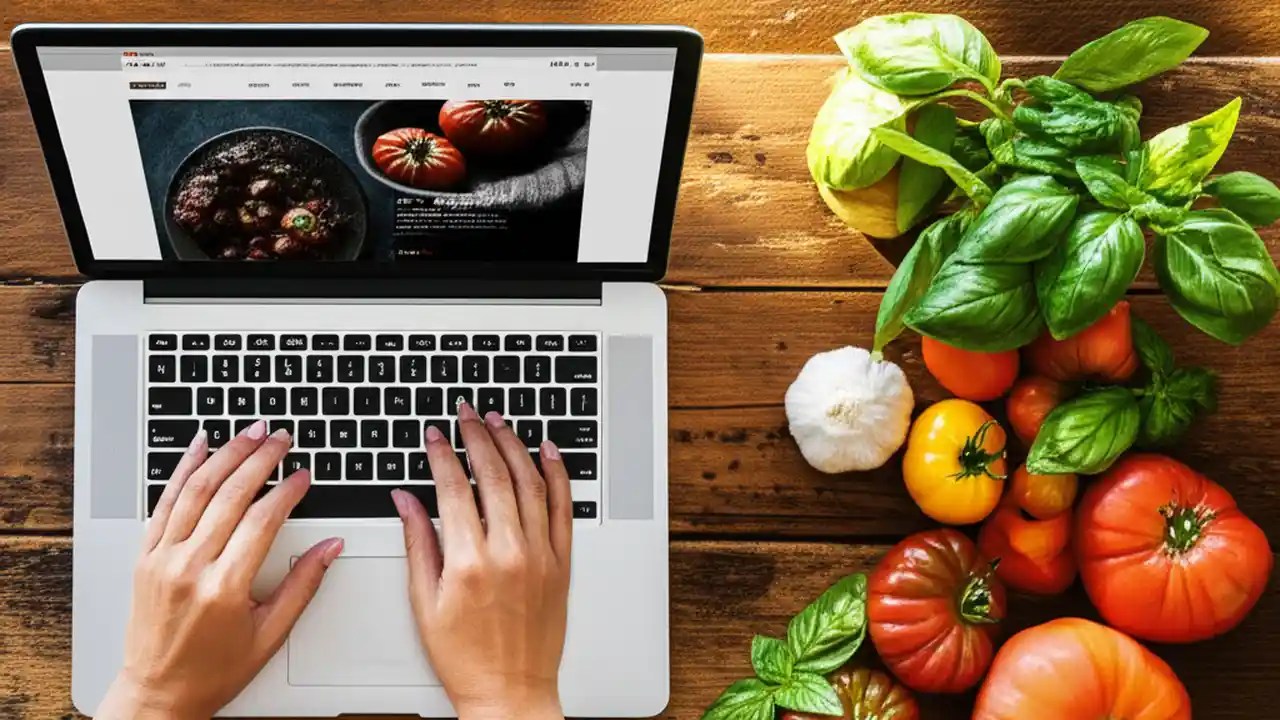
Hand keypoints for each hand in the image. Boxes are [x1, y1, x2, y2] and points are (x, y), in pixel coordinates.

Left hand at [97, 420, 342, 719]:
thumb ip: (303, 585)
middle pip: (229, 496)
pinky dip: (182, 470)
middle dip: (259, 460)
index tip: (303, 476)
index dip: (287, 492)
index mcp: (224, 589)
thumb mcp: (270, 634)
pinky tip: (198, 447)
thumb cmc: (213, 671)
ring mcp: (162, 559)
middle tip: (280, 438)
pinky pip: (164, 503)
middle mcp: (188, 568)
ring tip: (248, 433)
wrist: (157, 693)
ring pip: (196, 491)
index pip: (262, 522)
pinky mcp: (145, 557)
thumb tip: (331, 547)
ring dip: (225, 455)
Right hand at [394, 402, 572, 719]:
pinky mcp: (562, 563)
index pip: (453, 489)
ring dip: (514, 445)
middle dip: (478, 436)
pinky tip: (547, 452)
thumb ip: (417, 543)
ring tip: (500, 421)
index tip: (435, 434)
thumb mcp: (424, 603)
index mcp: (469, 563)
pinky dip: (557, 474)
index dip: (442, 455)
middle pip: (494, 476)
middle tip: (468, 413)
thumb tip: (405, 499)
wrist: (510, 692)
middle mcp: (509, 553)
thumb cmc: (464, 657)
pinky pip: (563, 508)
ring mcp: (541, 556)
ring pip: (530, 483)